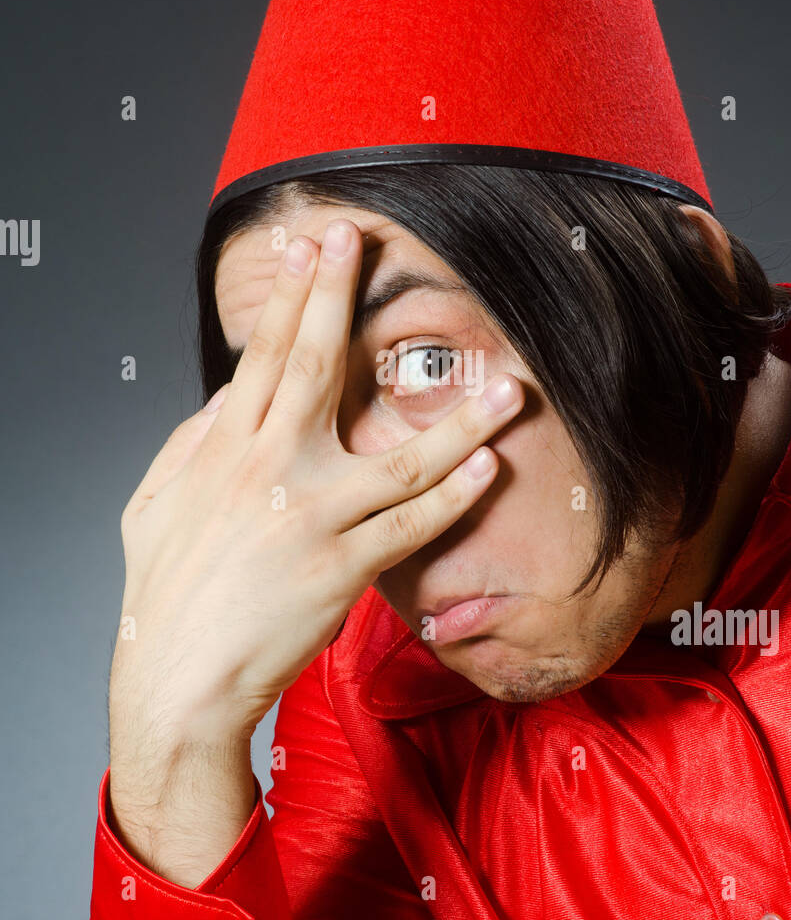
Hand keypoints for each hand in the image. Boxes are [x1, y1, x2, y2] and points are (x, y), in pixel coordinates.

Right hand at [110, 218, 524, 754]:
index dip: (292, 292)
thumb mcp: (152, 504)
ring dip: (460, 418)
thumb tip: (226, 397)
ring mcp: (311, 517)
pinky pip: (411, 526)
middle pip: (316, 365)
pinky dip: (453, 497)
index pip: (264, 352)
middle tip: (367, 242)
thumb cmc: (167, 594)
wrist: (176, 677)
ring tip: (507, 386)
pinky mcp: (342, 568)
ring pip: (400, 456)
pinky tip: (488, 467)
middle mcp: (270, 469)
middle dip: (341, 296)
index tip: (313, 245)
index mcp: (226, 449)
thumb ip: (190, 442)